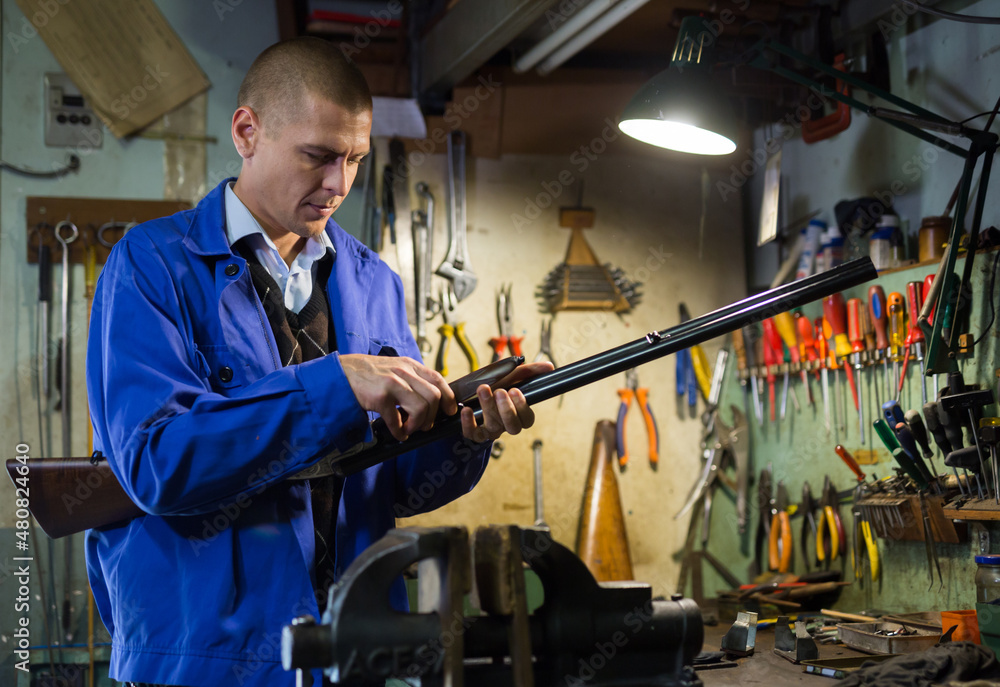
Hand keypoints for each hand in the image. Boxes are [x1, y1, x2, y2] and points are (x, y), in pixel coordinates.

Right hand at [340, 354, 456, 440]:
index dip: (448, 397)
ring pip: (421, 408)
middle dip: (432, 416)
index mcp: (410, 365)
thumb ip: (411, 378)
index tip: (450, 410)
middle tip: (423, 425)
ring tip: (409, 428)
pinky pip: (397, 420)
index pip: (438, 379)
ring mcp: (392, 384)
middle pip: (434, 396)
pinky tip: (397, 433)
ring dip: (417, 424)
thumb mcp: (394, 368)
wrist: (341, 373)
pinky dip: (399, 431)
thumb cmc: (368, 374)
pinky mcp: (380, 397)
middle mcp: (404, 372)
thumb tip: (429, 398)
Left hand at [460, 361, 553, 442]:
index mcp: (518, 414)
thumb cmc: (495, 384)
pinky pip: (473, 434)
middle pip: (512, 426)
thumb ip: (529, 372)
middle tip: (500, 391)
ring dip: (488, 407)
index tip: (515, 390)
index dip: (522, 407)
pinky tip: (466, 409)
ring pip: (493, 427)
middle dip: (507, 409)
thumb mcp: (511, 376)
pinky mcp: (474, 432)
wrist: (470, 391)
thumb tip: (549, 367)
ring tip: (483, 389)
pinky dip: (469, 423)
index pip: (527, 419)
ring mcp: (491, 430)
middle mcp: (506, 424)